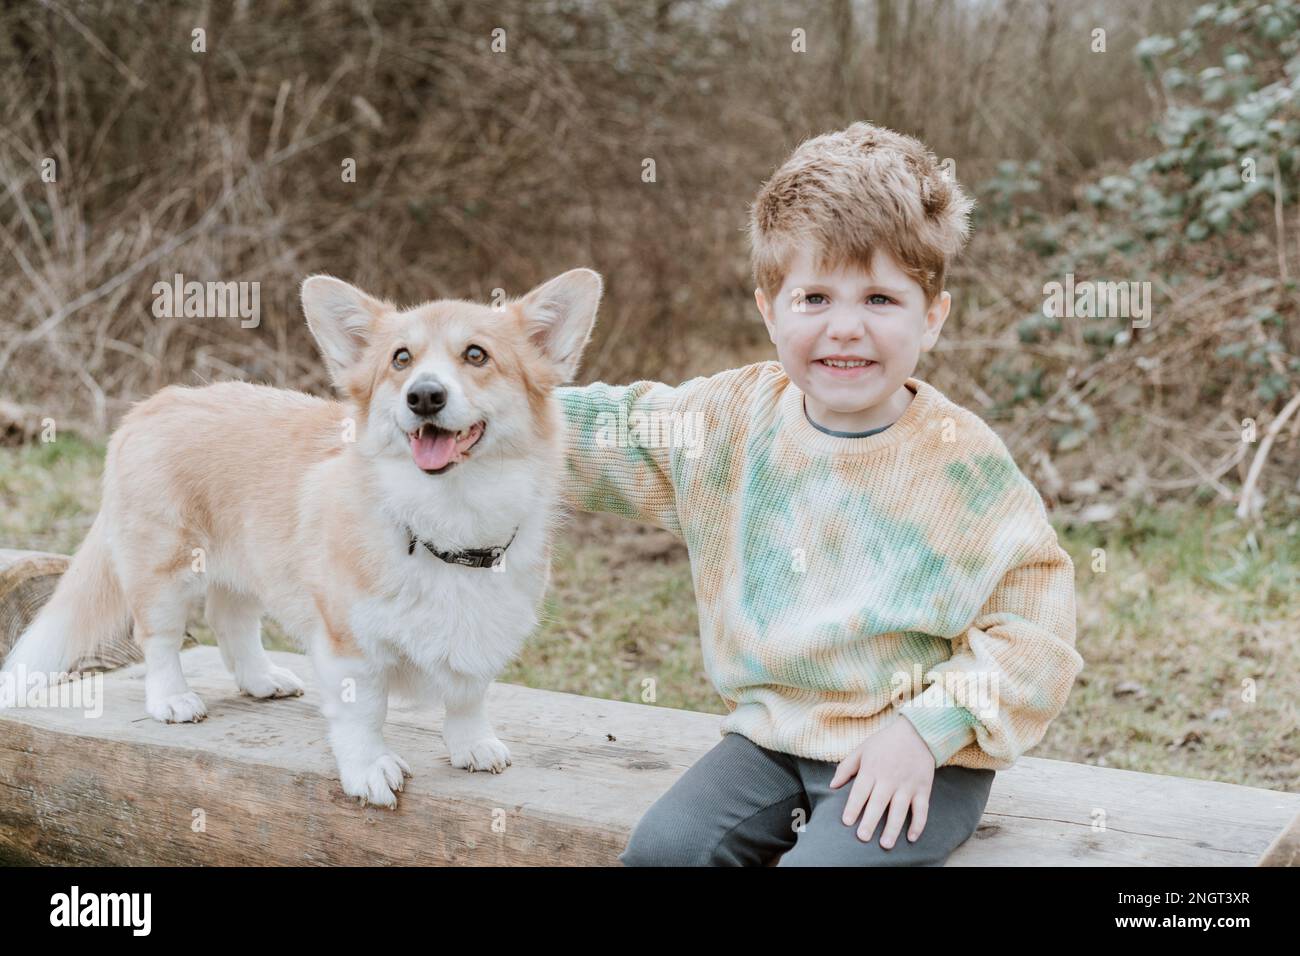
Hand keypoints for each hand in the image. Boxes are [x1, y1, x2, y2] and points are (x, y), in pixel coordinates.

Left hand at [829, 716, 934, 848]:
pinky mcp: (923, 788)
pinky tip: (912, 837)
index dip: (853, 806)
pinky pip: (922, 809)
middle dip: (870, 821)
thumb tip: (832, 785)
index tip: (847, 822)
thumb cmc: (885, 742)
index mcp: (872, 769)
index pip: (860, 791)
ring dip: (893, 828)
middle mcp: (889, 778)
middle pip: (878, 803)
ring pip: (900, 809)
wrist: (917, 732)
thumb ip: (846, 767)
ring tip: (885, 844)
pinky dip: (918, 824)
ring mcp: (907, 784)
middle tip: (863, 837)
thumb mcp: (862, 749)